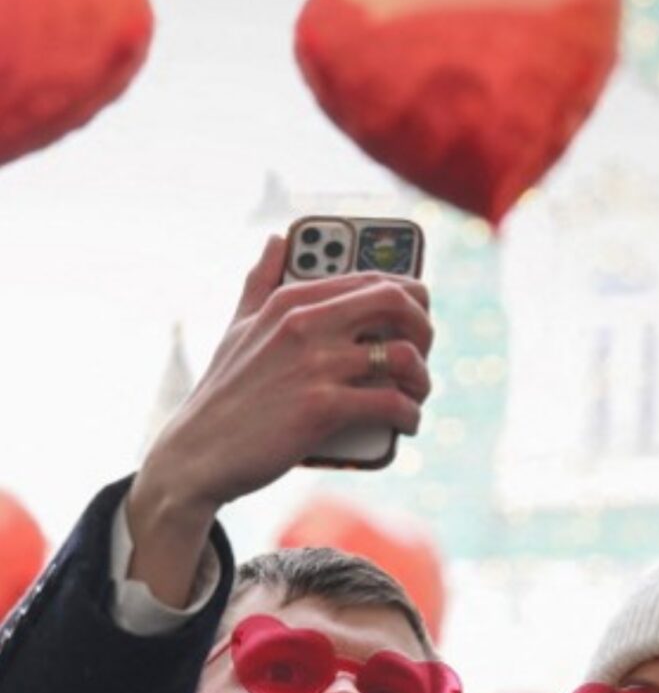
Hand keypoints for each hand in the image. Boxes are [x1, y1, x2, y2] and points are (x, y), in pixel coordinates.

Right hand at [130, 237, 433, 598]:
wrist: (198, 453)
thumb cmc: (224, 392)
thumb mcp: (238, 327)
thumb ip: (260, 281)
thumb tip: (276, 238)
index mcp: (289, 300)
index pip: (371, 278)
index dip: (408, 295)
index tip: (416, 316)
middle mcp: (304, 323)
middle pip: (397, 302)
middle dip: (426, 328)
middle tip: (422, 353)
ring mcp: (314, 365)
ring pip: (404, 356)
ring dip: (423, 380)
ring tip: (415, 394)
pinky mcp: (322, 407)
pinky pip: (393, 403)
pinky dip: (411, 416)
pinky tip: (406, 424)